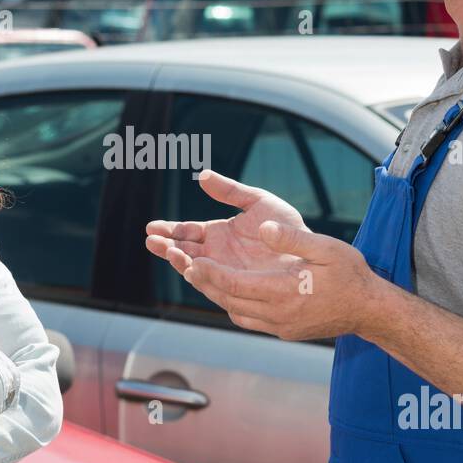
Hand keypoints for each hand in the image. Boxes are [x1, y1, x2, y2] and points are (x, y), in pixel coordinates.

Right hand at [145, 169, 309, 276]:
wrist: (310, 252)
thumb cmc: (285, 225)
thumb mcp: (257, 201)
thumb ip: (230, 190)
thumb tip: (203, 175)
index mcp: (218, 233)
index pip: (186, 232)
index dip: (169, 230)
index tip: (151, 228)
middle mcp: (217, 254)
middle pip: (184, 251)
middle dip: (166, 247)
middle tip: (151, 242)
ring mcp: (226, 271)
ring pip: (195, 267)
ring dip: (179, 260)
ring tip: (167, 251)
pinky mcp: (236, 286)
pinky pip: (214, 283)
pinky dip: (200, 276)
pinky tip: (190, 268)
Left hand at [181, 218, 387, 341]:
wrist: (370, 310)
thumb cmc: (350, 274)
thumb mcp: (326, 248)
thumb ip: (292, 239)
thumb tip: (262, 228)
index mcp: (285, 292)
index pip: (235, 285)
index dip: (210, 273)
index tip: (191, 260)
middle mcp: (278, 314)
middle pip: (228, 300)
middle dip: (204, 283)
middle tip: (183, 266)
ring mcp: (280, 326)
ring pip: (236, 312)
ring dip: (216, 295)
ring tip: (199, 277)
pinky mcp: (284, 331)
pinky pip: (249, 319)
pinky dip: (233, 305)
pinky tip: (228, 292)